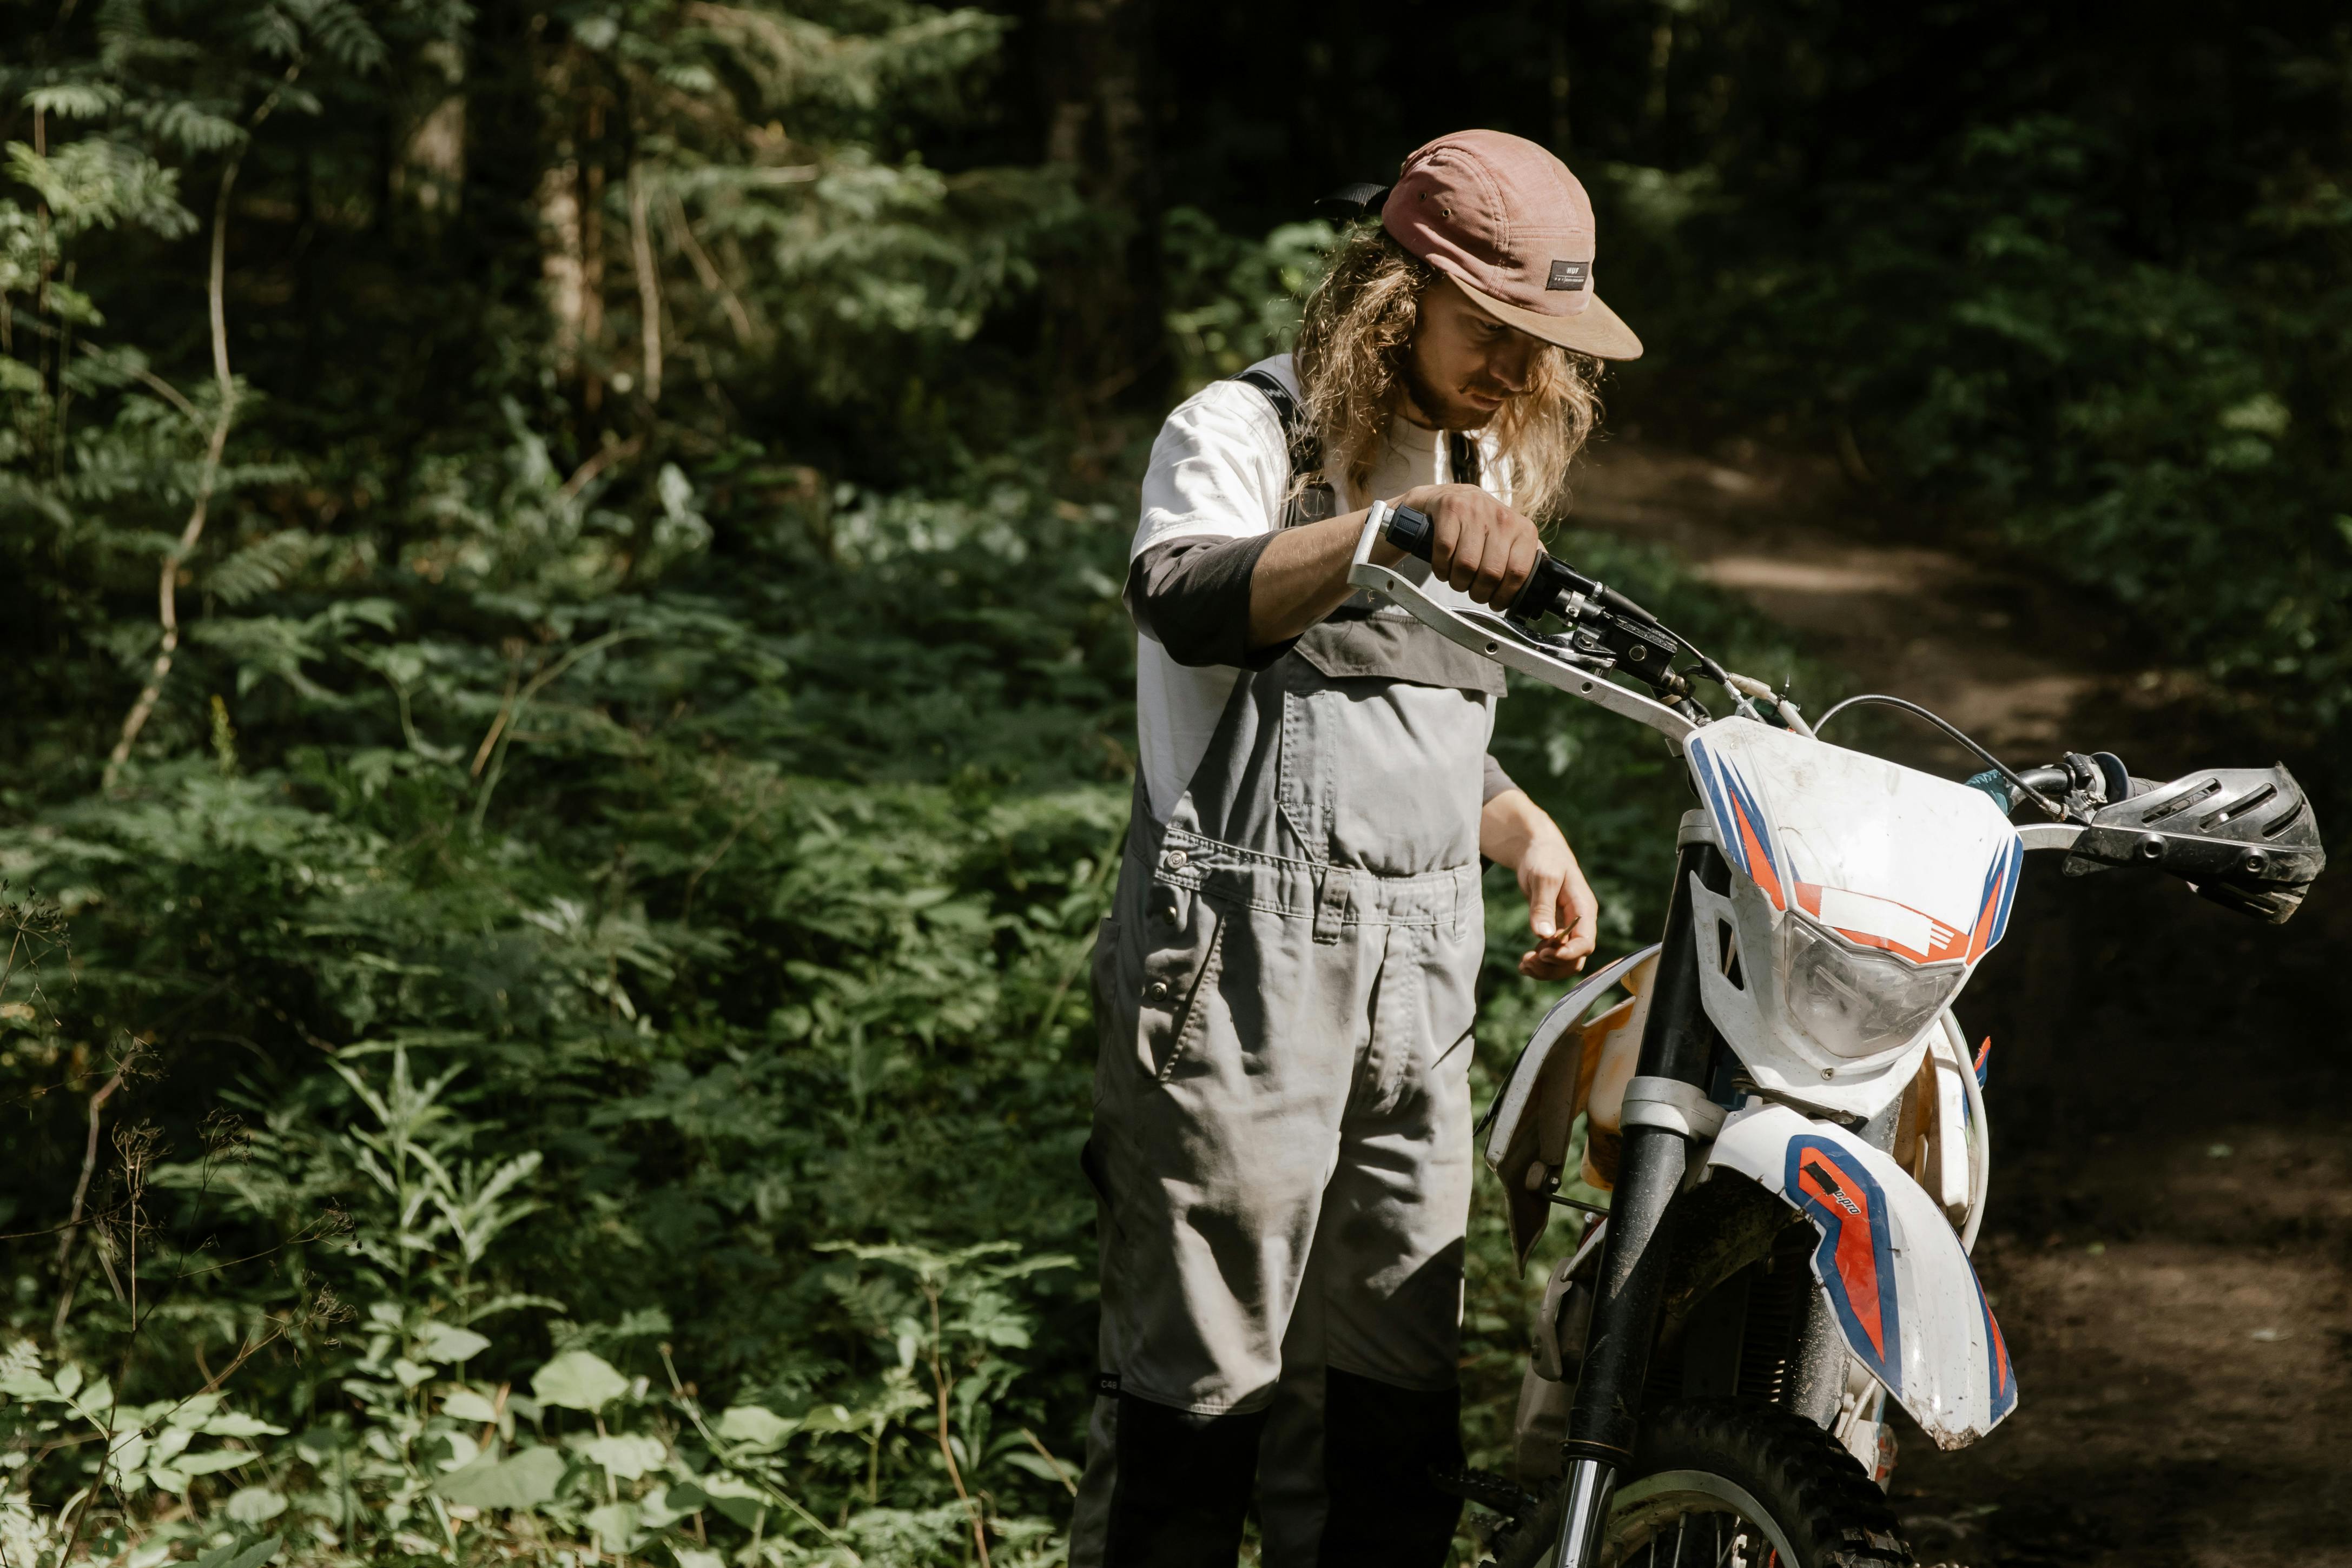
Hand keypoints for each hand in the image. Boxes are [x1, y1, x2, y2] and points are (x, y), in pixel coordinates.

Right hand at [1391, 482, 1543, 609]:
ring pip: (1466, 565)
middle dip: (1478, 593)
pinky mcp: (1451, 508)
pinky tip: (1443, 568)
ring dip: (1458, 582)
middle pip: (1491, 573)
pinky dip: (1441, 567)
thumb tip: (1541, 584)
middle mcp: (1502, 517)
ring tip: (1457, 580)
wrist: (1448, 494)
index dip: (1504, 595)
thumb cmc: (1480, 523)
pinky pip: (1445, 551)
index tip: (1496, 602)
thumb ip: (1525, 557)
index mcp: (1523, 529)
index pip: (1518, 573)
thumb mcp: (1509, 537)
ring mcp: (1476, 511)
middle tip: (1473, 592)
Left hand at [1515, 835, 1599, 978]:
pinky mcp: (1555, 932)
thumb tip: (1544, 935)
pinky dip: (1540, 964)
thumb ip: (1543, 906)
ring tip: (1523, 964)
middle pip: (1576, 959)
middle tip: (1528, 960)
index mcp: (1584, 909)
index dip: (1568, 953)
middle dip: (1553, 965)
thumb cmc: (1544, 858)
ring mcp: (1568, 929)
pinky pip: (1553, 956)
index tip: (1544, 953)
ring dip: (1545, 969)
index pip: (1585, 942)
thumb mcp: (1543, 877)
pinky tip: (1523, 963)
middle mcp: (1580, 923)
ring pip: (1564, 963)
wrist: (1538, 850)